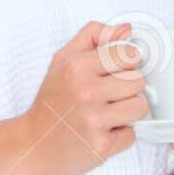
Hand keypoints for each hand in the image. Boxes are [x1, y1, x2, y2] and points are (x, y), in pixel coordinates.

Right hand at [18, 20, 148, 174]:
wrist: (33, 144)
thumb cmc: (52, 103)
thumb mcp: (63, 60)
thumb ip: (94, 37)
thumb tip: (126, 29)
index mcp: (77, 66)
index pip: (128, 53)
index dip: (126, 63)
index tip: (115, 72)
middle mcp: (85, 91)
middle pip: (138, 80)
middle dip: (126, 89)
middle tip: (107, 97)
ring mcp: (94, 119)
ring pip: (140, 106)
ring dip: (128, 112)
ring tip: (107, 114)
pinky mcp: (101, 145)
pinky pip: (131, 134)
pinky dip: (119, 136)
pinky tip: (101, 132)